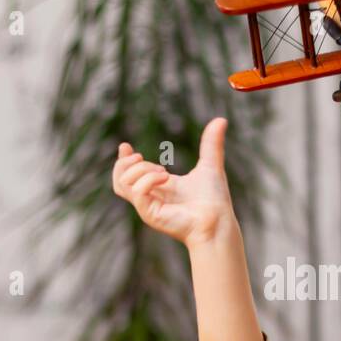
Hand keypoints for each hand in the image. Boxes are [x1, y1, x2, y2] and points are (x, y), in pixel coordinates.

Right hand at [112, 116, 236, 246]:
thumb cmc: (214, 200)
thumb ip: (210, 143)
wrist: (219, 221)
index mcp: (159, 187)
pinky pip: (137, 193)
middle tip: (140, 156)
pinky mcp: (150, 214)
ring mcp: (148, 207)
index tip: (125, 146)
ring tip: (163, 171)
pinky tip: (166, 177)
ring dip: (138, 170)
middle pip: (119, 180)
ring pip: (123, 184)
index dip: (123, 159)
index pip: (130, 174)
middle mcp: (151, 197)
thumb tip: (221, 120)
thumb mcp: (209, 164)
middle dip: (124, 164)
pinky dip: (147, 180)